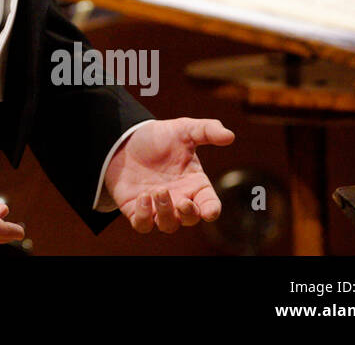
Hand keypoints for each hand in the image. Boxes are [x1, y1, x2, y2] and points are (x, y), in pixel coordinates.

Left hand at [105, 118, 234, 233]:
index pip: (210, 204)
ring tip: (158, 191)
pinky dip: (144, 216)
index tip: (209, 211)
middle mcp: (179, 199)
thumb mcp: (183, 129)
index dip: (211, 210)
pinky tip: (143, 196)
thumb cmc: (159, 137)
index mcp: (195, 184)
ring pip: (168, 225)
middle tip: (182, 201)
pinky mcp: (136, 209)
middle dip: (188, 214)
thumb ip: (207, 130)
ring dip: (166, 213)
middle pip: (190, 219)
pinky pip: (143, 224)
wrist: (125, 138)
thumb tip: (230, 136)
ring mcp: (157, 207)